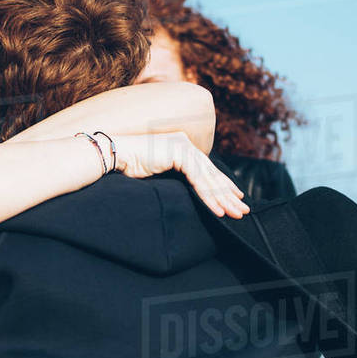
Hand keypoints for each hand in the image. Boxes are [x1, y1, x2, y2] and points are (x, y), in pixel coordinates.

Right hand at [112, 132, 248, 218]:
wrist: (114, 157)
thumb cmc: (130, 167)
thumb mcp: (158, 172)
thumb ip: (174, 175)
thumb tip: (188, 189)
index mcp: (181, 145)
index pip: (207, 169)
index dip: (222, 184)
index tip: (235, 198)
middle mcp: (185, 143)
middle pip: (212, 173)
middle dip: (228, 194)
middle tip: (242, 210)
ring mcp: (183, 146)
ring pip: (209, 178)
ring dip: (223, 198)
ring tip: (235, 214)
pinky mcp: (179, 153)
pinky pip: (198, 179)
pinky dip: (208, 196)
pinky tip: (217, 210)